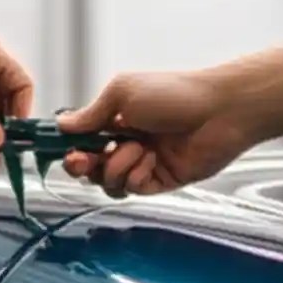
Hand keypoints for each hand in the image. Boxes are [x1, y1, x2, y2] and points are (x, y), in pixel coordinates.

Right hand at [60, 71, 254, 196]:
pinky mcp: (161, 181)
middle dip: (83, 164)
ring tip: (138, 149)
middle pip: (90, 166)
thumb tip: (62, 124)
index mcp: (116, 117)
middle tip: (84, 159)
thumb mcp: (123, 93)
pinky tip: (152, 160)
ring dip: (117, 167)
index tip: (65, 150)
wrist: (219, 112)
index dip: (70, 147)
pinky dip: (138, 176)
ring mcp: (144, 162)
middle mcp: (128, 141)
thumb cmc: (175, 94)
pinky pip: (134, 188)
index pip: (82, 139)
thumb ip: (91, 113)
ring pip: (110, 181)